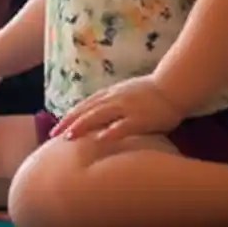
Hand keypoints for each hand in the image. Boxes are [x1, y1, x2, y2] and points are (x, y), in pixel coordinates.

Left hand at [51, 75, 184, 142]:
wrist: (174, 87)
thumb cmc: (152, 92)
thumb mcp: (126, 92)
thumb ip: (113, 101)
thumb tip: (100, 112)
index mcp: (110, 94)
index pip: (84, 105)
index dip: (70, 115)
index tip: (57, 124)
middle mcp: (113, 99)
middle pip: (86, 110)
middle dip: (68, 122)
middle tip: (53, 134)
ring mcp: (126, 108)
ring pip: (98, 117)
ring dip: (82, 126)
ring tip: (68, 137)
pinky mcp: (139, 117)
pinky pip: (122, 126)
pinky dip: (110, 132)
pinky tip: (99, 139)